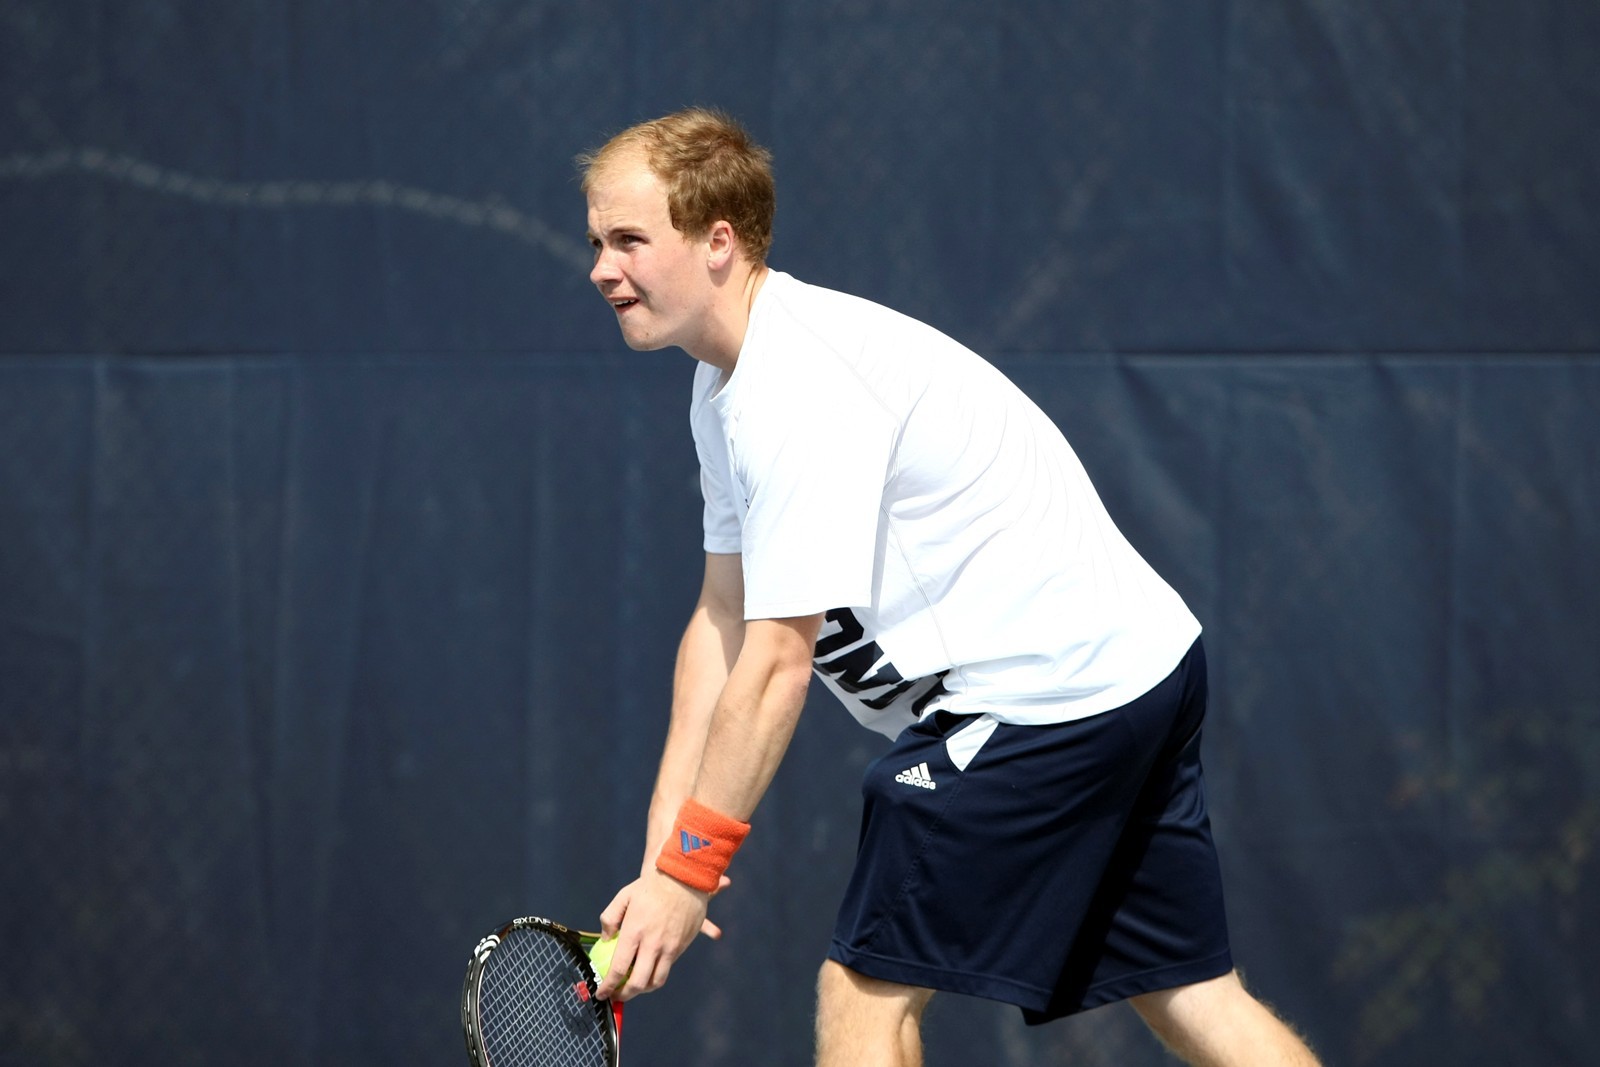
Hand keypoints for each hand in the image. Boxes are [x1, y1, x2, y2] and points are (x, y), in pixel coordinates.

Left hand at [595, 869, 713, 1000]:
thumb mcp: (623, 896)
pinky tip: (648, 970)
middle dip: (624, 996)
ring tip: (633, 986)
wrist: (685, 878)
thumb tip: (606, 938)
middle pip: (638, 983)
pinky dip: (656, 975)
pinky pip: (668, 968)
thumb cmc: (651, 886)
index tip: (601, 994)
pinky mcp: (681, 946)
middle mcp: (652, 944)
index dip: (608, 987)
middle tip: (617, 996)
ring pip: (656, 981)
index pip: (618, 969)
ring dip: (643, 989)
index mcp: (634, 932)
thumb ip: (610, 918)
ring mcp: (669, 947)